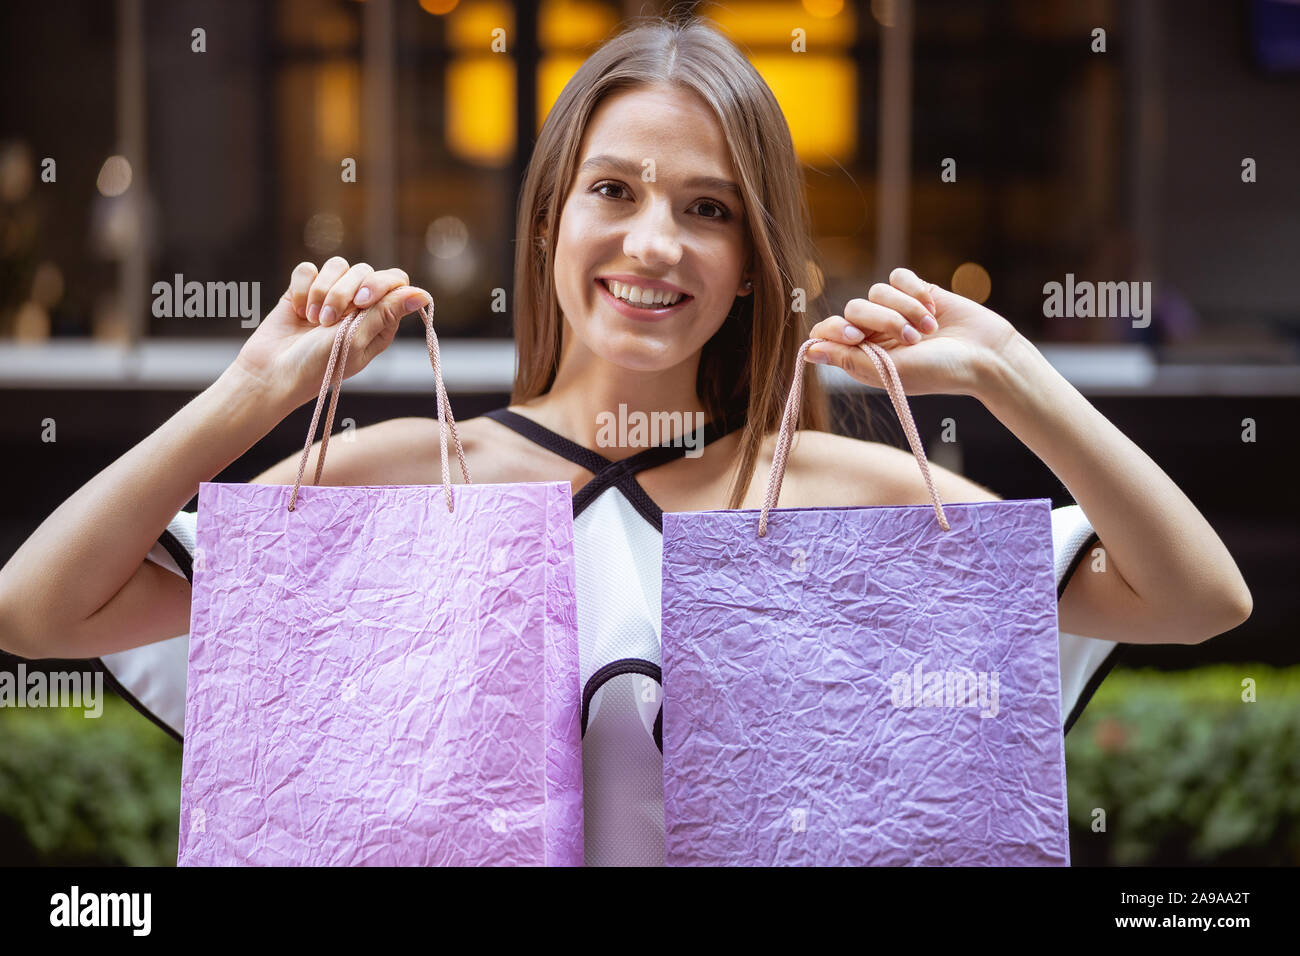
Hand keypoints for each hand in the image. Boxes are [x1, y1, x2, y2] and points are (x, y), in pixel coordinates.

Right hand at [232, 257, 431, 409]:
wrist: (271, 372)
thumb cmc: (317, 367)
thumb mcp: (355, 340)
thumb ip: (386, 313)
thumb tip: (423, 295)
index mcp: (380, 322)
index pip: (395, 282)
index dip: (379, 284)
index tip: (361, 302)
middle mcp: (359, 307)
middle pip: (365, 270)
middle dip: (344, 292)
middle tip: (328, 321)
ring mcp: (331, 296)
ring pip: (337, 265)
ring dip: (323, 291)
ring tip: (313, 320)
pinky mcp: (304, 290)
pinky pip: (308, 269)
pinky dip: (302, 288)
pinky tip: (298, 311)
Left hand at [806, 267, 1021, 396]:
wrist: (986, 355)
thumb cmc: (940, 372)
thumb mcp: (891, 371)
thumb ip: (847, 359)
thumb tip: (807, 351)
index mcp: (864, 356)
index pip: (829, 332)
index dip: (836, 330)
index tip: (855, 336)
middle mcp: (876, 333)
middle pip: (854, 308)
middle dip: (881, 320)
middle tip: (910, 338)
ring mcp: (896, 310)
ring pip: (877, 291)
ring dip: (904, 308)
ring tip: (928, 329)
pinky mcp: (917, 291)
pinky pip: (898, 276)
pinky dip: (914, 290)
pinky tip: (932, 307)